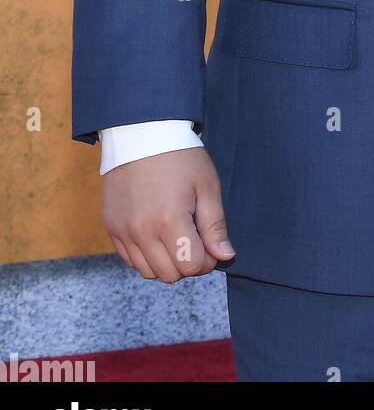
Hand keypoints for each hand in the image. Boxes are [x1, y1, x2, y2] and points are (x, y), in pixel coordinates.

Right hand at [102, 147, 234, 281]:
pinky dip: (146, 255)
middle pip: (170, 275)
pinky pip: (130, 260)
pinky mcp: (111, 228)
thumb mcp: (207, 186)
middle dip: (188, 263)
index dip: (206, 261)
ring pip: (148, 272)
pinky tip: (157, 233)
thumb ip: (215, 226)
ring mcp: (123, 231)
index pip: (191, 267)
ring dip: (166, 262)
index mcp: (169, 221)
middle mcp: (142, 231)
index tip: (210, 244)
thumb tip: (225, 256)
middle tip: (195, 239)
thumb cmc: (180, 157)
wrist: (141, 134)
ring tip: (175, 235)